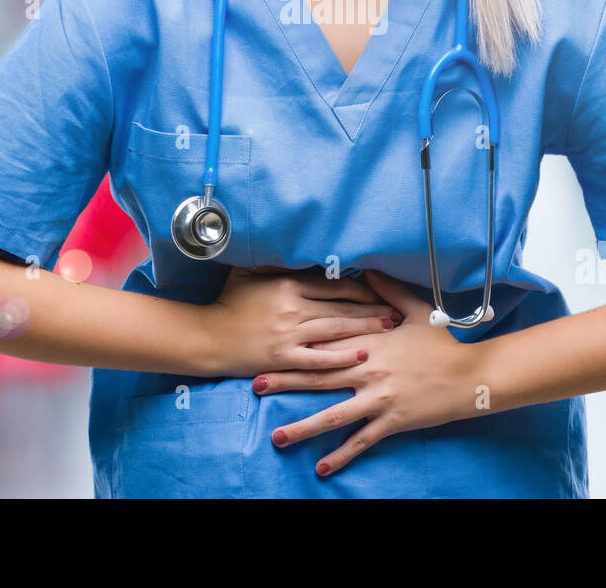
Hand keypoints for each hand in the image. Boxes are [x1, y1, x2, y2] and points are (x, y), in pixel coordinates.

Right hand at [203, 265, 402, 377]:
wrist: (209, 337)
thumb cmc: (229, 303)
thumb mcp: (248, 273)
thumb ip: (274, 261)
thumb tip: (295, 247)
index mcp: (288, 284)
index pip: (334, 286)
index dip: (361, 289)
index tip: (380, 290)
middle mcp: (293, 308)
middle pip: (342, 308)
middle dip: (373, 309)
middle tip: (396, 311)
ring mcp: (290, 334)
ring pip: (337, 330)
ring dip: (366, 328)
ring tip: (389, 327)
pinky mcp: (284, 358)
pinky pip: (320, 358)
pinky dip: (343, 357)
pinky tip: (363, 355)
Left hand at [252, 269, 485, 477]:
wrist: (470, 376)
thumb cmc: (443, 342)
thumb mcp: (417, 310)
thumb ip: (389, 290)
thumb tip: (368, 270)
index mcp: (371, 342)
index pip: (326, 342)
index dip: (297, 344)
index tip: (272, 344)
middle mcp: (368, 371)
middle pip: (319, 376)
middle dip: (286, 381)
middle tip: (255, 386)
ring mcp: (379, 399)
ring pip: (333, 415)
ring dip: (303, 426)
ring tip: (277, 437)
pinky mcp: (391, 421)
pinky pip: (361, 441)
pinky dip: (341, 455)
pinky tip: (322, 467)